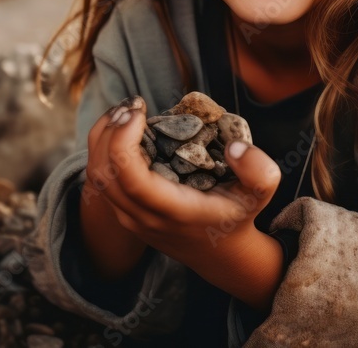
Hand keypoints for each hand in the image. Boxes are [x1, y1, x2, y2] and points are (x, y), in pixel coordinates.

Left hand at [83, 95, 284, 309]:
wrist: (220, 253)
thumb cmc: (238, 215)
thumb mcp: (261, 193)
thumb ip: (259, 170)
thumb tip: (235, 147)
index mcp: (172, 211)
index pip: (128, 177)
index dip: (122, 139)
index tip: (140, 109)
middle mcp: (143, 217)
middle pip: (103, 173)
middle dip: (110, 130)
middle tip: (133, 103)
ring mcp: (128, 217)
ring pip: (95, 176)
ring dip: (103, 137)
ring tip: (126, 110)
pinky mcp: (123, 211)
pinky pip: (101, 178)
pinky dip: (103, 148)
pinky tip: (124, 128)